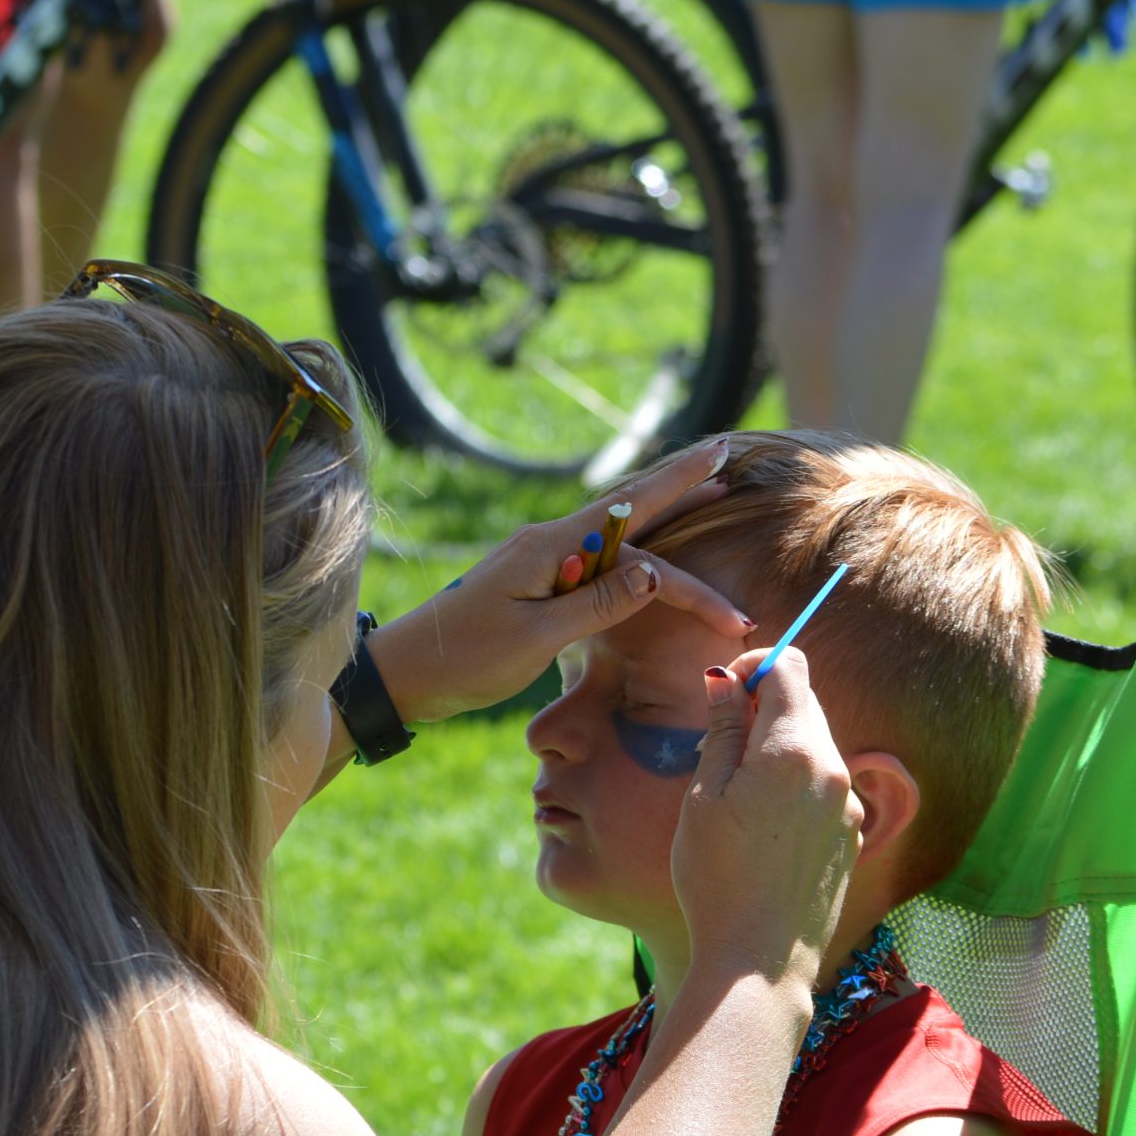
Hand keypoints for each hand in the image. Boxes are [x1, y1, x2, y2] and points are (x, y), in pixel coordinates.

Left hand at [367, 439, 754, 723]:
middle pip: (628, 511)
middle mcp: (548, 541)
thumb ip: (598, 604)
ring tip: (709, 496)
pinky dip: (634, 552)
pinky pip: (597, 559)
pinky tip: (648, 552)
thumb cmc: (467, 658)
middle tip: (729, 464)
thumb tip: (653, 572)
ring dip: (663, 521)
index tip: (725, 462)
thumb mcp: (538, 637)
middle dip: (680, 490)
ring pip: (616, 535)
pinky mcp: (535, 581)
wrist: (406, 674)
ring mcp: (540, 559)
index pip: (631, 511)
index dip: (681, 486)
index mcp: (550, 546)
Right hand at [671, 646, 858, 986]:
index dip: (752, 666)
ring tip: (735, 793)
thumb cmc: (716, 879)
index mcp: (795, 749)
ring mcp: (848, 805)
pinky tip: (760, 828)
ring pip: (814, 747)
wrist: (757, 964)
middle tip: (718, 744)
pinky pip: (823, 786)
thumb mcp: (703, 796)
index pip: (788, 667)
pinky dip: (794, 784)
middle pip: (805, 704)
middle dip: (763, 707)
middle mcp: (834, 769)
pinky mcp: (851, 836)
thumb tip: (725, 680)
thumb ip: (722, 729)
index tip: (722, 691)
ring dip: (777, 748)